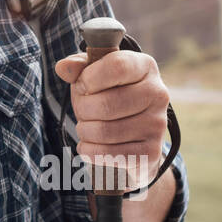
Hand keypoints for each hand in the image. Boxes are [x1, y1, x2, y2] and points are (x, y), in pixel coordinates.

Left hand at [53, 49, 169, 192]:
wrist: (131, 133)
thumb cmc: (108, 95)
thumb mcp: (93, 75)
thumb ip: (78, 67)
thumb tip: (63, 68)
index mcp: (145, 67)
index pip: (117, 67)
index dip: (89, 78)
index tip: (81, 86)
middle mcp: (157, 94)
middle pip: (106, 104)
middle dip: (82, 109)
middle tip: (82, 111)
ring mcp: (157, 124)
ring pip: (105, 131)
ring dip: (85, 131)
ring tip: (86, 127)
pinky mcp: (151, 152)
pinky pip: (109, 154)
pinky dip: (90, 150)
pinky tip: (90, 144)